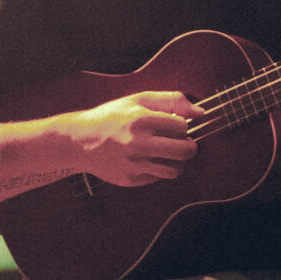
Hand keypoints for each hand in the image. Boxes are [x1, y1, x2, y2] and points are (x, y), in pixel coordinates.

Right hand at [65, 89, 200, 186]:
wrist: (80, 140)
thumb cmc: (112, 117)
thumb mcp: (139, 100)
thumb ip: (171, 101)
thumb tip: (200, 112)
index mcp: (141, 120)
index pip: (182, 126)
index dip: (182, 125)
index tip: (174, 125)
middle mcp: (137, 144)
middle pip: (185, 151)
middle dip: (190, 146)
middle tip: (182, 143)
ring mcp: (134, 164)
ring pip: (175, 170)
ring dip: (178, 162)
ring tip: (169, 154)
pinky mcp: (130, 179)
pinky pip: (157, 178)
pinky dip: (158, 169)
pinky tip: (148, 160)